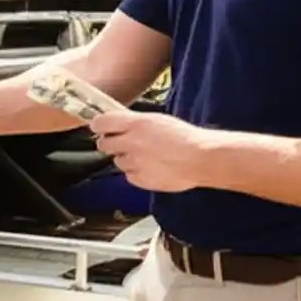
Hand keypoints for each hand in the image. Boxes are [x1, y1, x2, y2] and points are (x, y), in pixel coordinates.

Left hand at [90, 110, 213, 191]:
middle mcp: (130, 143)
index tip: (101, 127)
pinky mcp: (140, 180)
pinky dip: (136, 173)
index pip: (101, 122)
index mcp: (135, 124)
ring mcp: (134, 163)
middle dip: (110, 143)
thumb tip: (118, 124)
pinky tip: (152, 168)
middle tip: (122, 143)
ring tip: (145, 157)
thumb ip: (135, 122)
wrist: (201, 159)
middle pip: (103, 144)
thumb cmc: (185, 137)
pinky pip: (129, 176)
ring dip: (126, 159)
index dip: (99, 125)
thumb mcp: (157, 120)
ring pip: (117, 161)